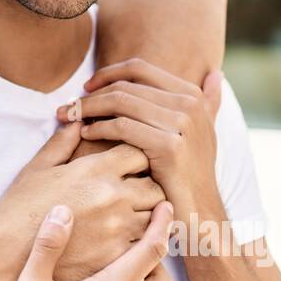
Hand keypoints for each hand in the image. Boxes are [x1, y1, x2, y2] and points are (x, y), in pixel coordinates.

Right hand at [0, 121, 166, 280]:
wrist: (8, 254)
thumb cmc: (19, 208)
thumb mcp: (38, 168)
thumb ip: (63, 142)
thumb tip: (78, 121)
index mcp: (97, 170)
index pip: (141, 153)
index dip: (139, 158)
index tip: (131, 167)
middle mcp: (114, 197)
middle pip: (156, 186)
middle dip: (151, 188)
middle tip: (139, 195)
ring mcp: (118, 228)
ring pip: (157, 219)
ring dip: (151, 218)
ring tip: (137, 220)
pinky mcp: (117, 257)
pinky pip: (147, 248)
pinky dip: (142, 244)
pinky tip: (130, 244)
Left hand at [57, 59, 222, 227]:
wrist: (201, 212)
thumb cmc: (190, 174)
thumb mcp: (204, 132)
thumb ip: (207, 103)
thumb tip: (214, 74)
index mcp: (192, 95)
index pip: (139, 68)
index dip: (106, 74)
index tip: (85, 87)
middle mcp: (189, 104)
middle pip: (125, 86)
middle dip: (90, 95)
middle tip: (66, 106)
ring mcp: (182, 124)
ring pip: (120, 103)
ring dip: (87, 109)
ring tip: (68, 118)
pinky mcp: (170, 146)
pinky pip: (122, 127)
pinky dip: (98, 127)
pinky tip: (84, 134)